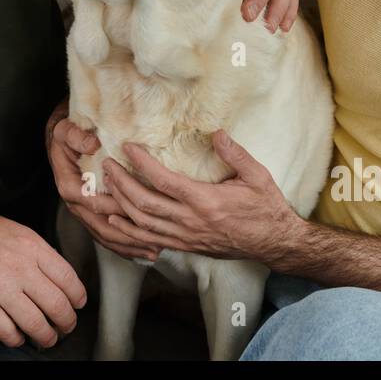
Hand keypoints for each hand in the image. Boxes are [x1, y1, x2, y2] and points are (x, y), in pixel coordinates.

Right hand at [0, 202, 87, 349]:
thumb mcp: (14, 230)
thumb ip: (36, 252)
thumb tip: (56, 277)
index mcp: (32, 245)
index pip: (69, 278)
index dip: (78, 298)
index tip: (78, 305)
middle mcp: (20, 267)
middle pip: (58, 305)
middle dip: (67, 323)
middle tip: (66, 327)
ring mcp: (0, 287)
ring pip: (36, 324)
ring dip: (46, 337)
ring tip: (47, 339)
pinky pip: (8, 332)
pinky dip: (17, 339)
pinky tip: (17, 336)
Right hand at [45, 96, 160, 261]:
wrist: (59, 141)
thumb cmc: (66, 134)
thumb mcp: (66, 130)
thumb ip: (76, 137)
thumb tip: (93, 144)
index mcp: (70, 186)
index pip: (95, 203)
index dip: (117, 209)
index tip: (140, 212)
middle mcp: (75, 204)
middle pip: (103, 226)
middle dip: (129, 235)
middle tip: (155, 240)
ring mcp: (82, 212)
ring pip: (106, 235)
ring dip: (129, 245)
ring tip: (155, 250)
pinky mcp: (90, 214)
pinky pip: (105, 235)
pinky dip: (123, 245)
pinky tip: (141, 251)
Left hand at [101, 131, 303, 264]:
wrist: (274, 242)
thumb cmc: (266, 207)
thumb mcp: (258, 175)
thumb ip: (236, 154)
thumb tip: (216, 132)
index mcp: (205, 201)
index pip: (163, 180)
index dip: (141, 163)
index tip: (127, 148)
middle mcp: (190, 221)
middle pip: (144, 203)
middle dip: (120, 183)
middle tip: (107, 165)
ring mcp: (186, 237)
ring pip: (142, 224)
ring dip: (120, 205)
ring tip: (106, 187)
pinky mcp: (186, 246)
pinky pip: (150, 241)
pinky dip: (129, 231)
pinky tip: (115, 221)